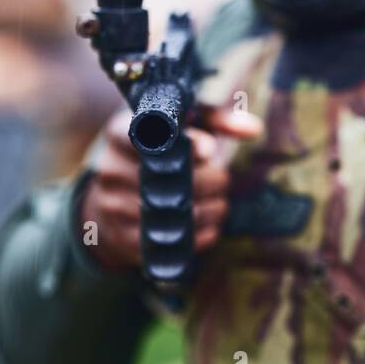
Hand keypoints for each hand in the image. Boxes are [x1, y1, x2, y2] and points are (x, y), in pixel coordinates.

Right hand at [78, 103, 262, 270]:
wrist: (118, 196)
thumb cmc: (162, 151)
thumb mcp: (185, 125)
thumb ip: (219, 120)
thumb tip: (254, 129)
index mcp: (121, 132)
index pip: (148, 134)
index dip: (185, 144)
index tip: (209, 151)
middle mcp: (110, 168)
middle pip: (172, 179)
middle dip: (211, 180)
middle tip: (222, 178)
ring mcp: (113, 206)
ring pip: (178, 214)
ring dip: (211, 208)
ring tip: (218, 200)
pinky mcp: (125, 240)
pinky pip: (175, 243)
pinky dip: (202, 234)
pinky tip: (207, 223)